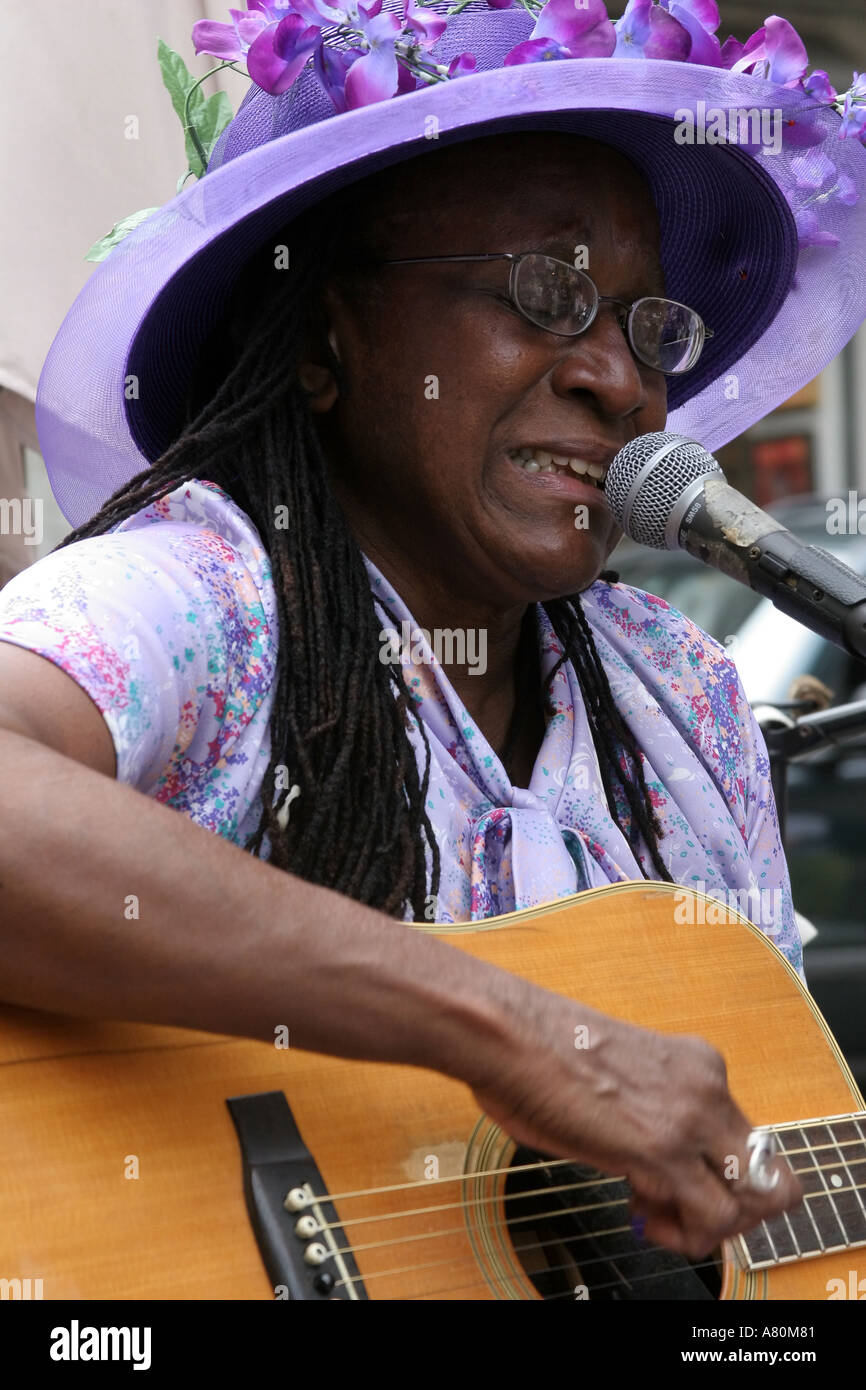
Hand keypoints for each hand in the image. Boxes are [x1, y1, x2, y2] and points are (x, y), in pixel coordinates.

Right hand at [468, 986, 802, 1260]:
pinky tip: (646, 1218)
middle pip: (766, 1170)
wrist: (511, 1035)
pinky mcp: (663, 1149)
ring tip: (659, 1219)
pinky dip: (689, 1236)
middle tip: (679, 1210)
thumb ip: (653, 1116)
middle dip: (731, 1206)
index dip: (713, 1173)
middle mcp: (708, 1084)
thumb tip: (655, 1173)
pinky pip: (715, 1217)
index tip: (670, 1181)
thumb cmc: (542, 1052)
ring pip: (756, 1199)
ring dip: (712, 1226)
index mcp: (697, 1064)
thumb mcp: (622, 1080)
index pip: (742, 1138)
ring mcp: (691, 1116)